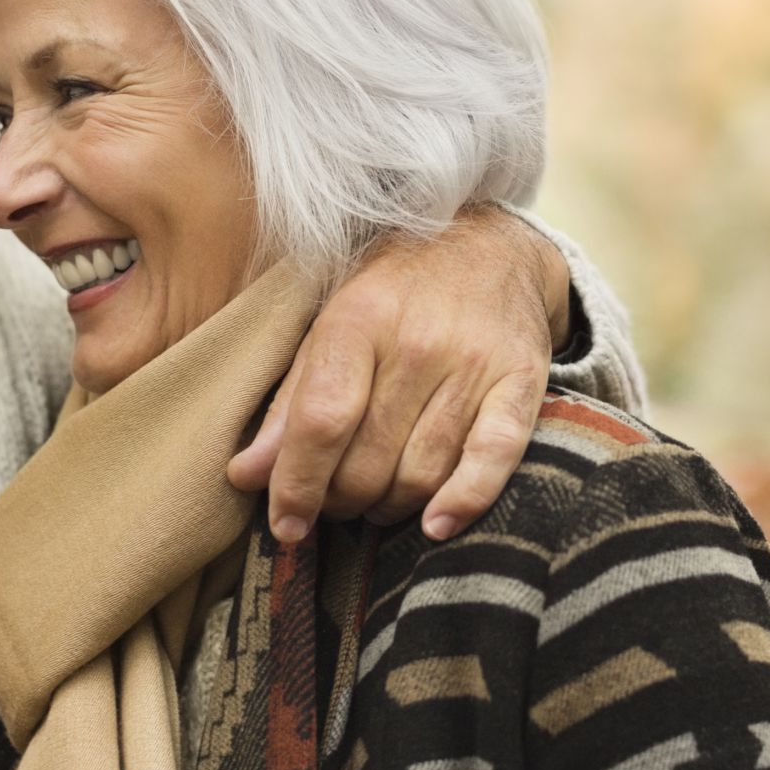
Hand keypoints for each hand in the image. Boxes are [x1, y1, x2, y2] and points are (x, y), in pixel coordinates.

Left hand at [227, 204, 571, 542]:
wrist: (492, 244)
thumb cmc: (396, 289)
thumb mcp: (331, 323)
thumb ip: (290, 402)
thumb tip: (246, 475)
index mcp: (360, 318)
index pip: (322, 421)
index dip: (297, 485)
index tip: (285, 524)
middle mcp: (419, 342)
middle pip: (369, 460)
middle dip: (341, 499)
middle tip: (334, 500)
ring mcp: (475, 363)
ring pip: (422, 473)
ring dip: (389, 506)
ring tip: (375, 500)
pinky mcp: (523, 382)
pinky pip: (493, 459)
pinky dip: (463, 502)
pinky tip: (435, 525)